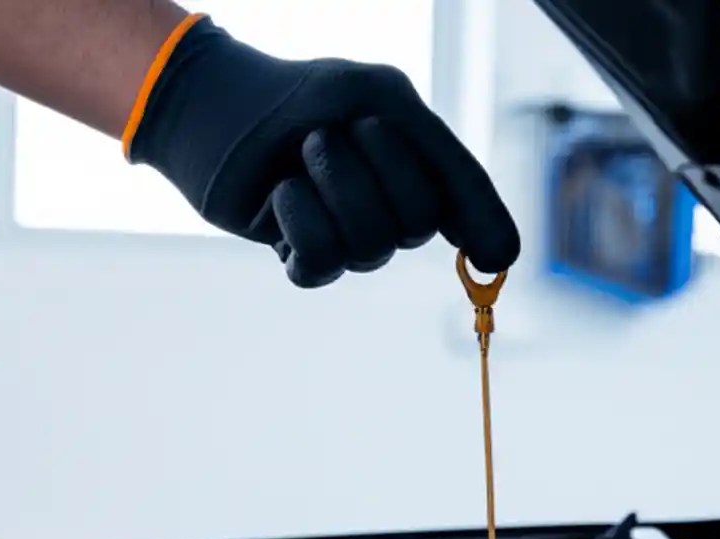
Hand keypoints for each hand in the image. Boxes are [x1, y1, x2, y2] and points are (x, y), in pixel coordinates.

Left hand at [127, 16, 519, 286]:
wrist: (216, 103)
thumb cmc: (302, 95)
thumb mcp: (382, 101)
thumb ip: (448, 167)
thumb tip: (504, 259)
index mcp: (417, 168)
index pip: (464, 205)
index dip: (483, 227)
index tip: (496, 255)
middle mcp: (389, 211)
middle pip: (415, 225)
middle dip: (375, 167)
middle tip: (336, 131)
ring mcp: (346, 239)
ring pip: (369, 247)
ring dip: (332, 185)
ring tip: (303, 152)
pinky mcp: (302, 258)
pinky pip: (319, 262)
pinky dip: (296, 217)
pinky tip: (281, 193)